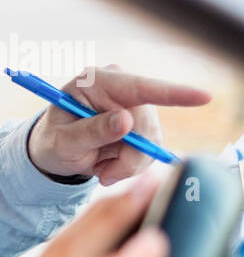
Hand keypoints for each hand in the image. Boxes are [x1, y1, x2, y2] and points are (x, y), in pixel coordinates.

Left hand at [26, 64, 210, 184]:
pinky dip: (130, 166)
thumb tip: (126, 120)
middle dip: (128, 156)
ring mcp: (134, 106)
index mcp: (95, 82)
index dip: (172, 93)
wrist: (54, 152)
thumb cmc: (53, 141)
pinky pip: (150, 152)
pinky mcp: (143, 124)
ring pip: (151, 142)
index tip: (203, 98)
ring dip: (127, 164)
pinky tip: (109, 166)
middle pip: (146, 124)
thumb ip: (92, 131)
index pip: (138, 87)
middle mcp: (119, 87)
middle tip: (104, 175)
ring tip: (101, 169)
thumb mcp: (64, 141)